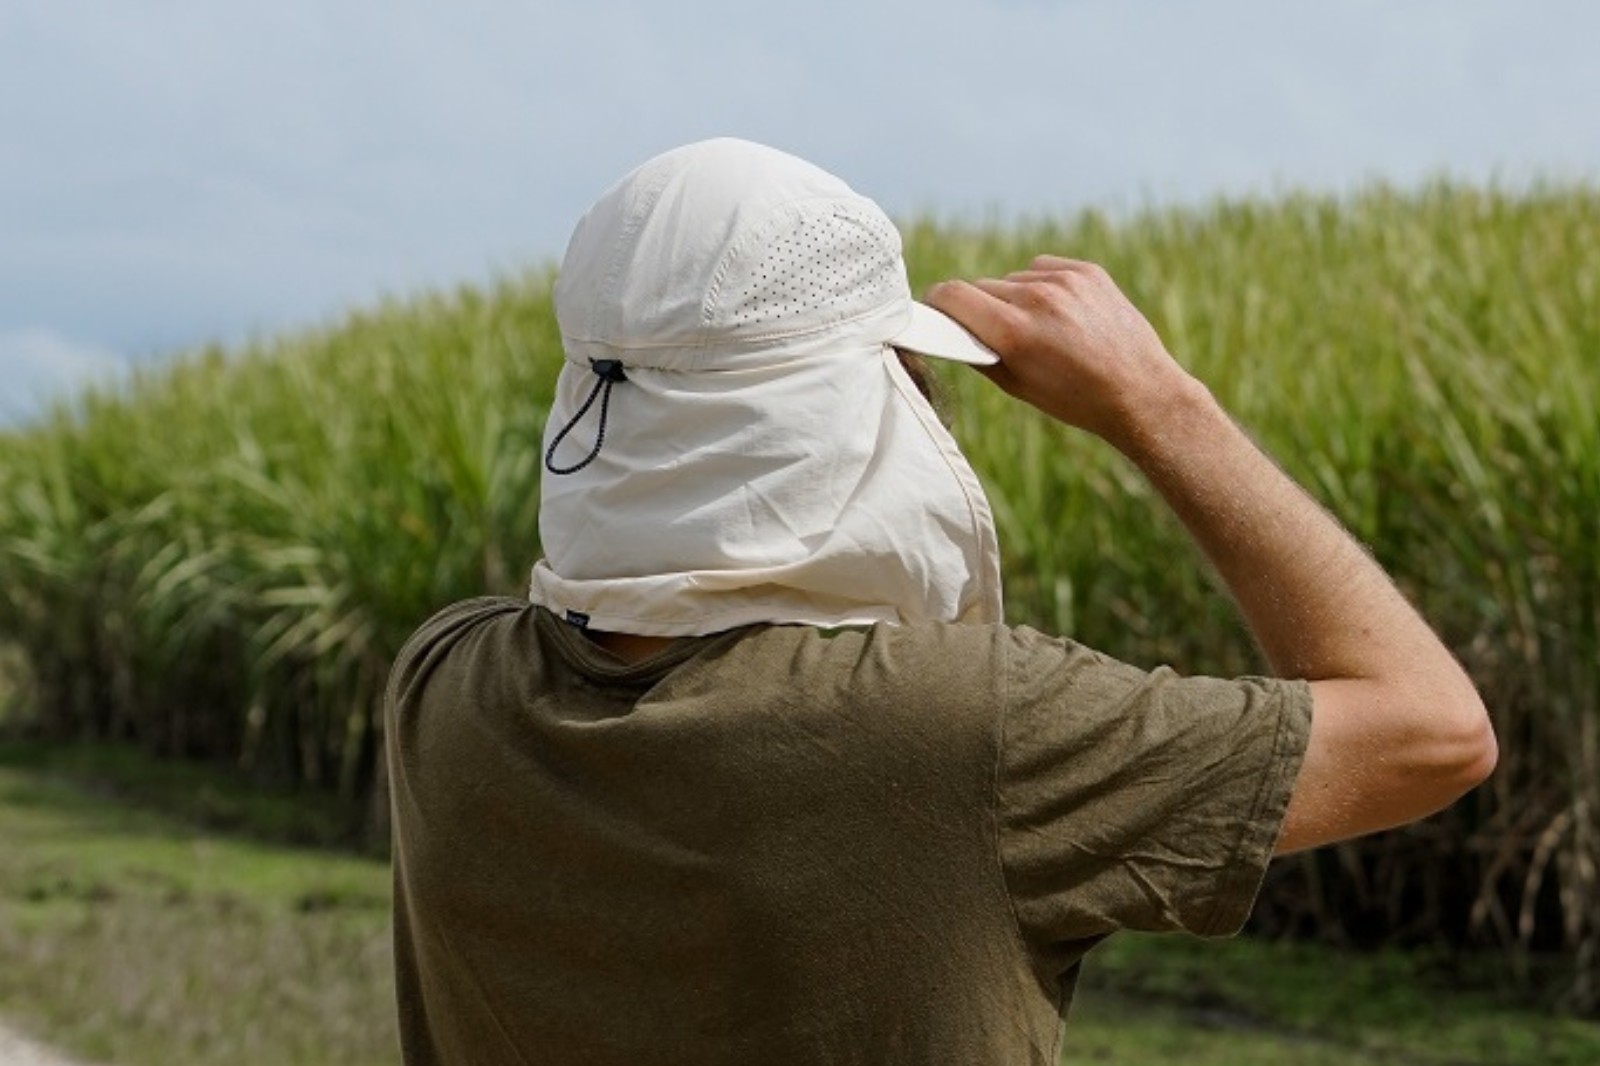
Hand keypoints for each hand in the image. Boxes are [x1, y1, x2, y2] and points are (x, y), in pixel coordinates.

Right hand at [925, 256, 1194, 445]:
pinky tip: (1059, 314)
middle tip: (996, 335)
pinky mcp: (1087, 271)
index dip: (937, 303)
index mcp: (1014, 332)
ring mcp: (1065, 281)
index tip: (935, 312)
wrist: (1141, 393)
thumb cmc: (1076, 400)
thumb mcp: (1018, 387)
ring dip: (1013, 299)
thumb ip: (979, 354)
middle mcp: (1038, 299)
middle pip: (981, 287)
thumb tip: (952, 331)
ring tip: (1038, 329)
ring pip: (1012, 279)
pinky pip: (1042, 269)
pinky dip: (1041, 287)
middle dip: (980, 308)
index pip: (952, 295)